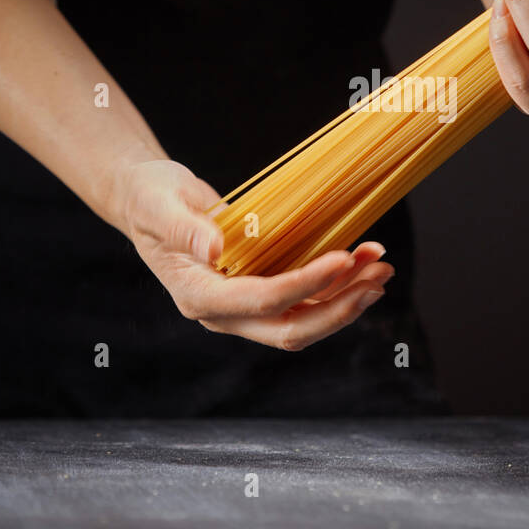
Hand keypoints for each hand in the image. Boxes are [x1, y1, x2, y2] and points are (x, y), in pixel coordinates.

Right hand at [113, 159, 393, 349]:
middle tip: (378, 278)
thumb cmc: (151, 199)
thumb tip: (215, 250)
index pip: (262, 300)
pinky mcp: (260, 294)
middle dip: (339, 308)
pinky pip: (305, 301)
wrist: (146, 201)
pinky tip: (364, 261)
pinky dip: (337, 286)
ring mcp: (243, 309)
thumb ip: (186, 229)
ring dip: (347, 298)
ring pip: (304, 320)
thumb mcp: (160, 205)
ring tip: (382, 267)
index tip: (343, 258)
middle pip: (290, 330)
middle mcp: (224, 313)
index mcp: (198, 296)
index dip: (305, 284)